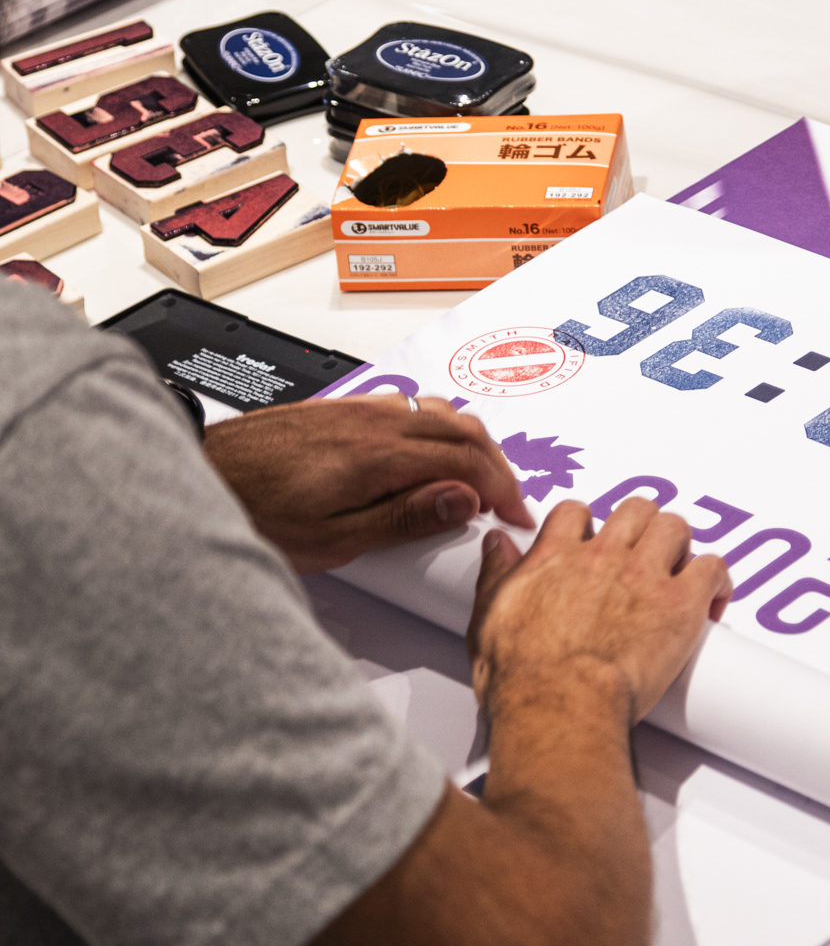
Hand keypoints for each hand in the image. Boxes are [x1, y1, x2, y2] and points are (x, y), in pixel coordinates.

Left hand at [204, 395, 533, 572]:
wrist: (199, 475)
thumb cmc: (254, 512)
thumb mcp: (333, 538)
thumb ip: (404, 517)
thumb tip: (463, 500)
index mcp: (379, 454)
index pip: (467, 461)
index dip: (501, 490)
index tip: (514, 516)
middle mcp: (373, 421)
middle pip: (462, 429)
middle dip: (496, 465)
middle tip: (507, 501)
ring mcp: (357, 409)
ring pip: (438, 411)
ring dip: (470, 443)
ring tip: (477, 480)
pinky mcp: (340, 409)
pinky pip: (409, 407)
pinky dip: (438, 429)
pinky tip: (429, 453)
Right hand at [468, 497, 731, 726]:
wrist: (559, 704)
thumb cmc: (523, 676)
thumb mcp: (490, 616)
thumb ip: (497, 573)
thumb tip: (497, 546)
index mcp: (556, 557)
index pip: (575, 512)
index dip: (588, 522)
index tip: (592, 538)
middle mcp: (603, 556)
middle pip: (635, 509)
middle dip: (642, 525)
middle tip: (643, 550)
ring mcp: (644, 576)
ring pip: (676, 528)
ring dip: (679, 544)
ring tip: (678, 568)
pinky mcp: (680, 604)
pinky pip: (713, 568)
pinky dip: (717, 580)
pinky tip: (711, 599)